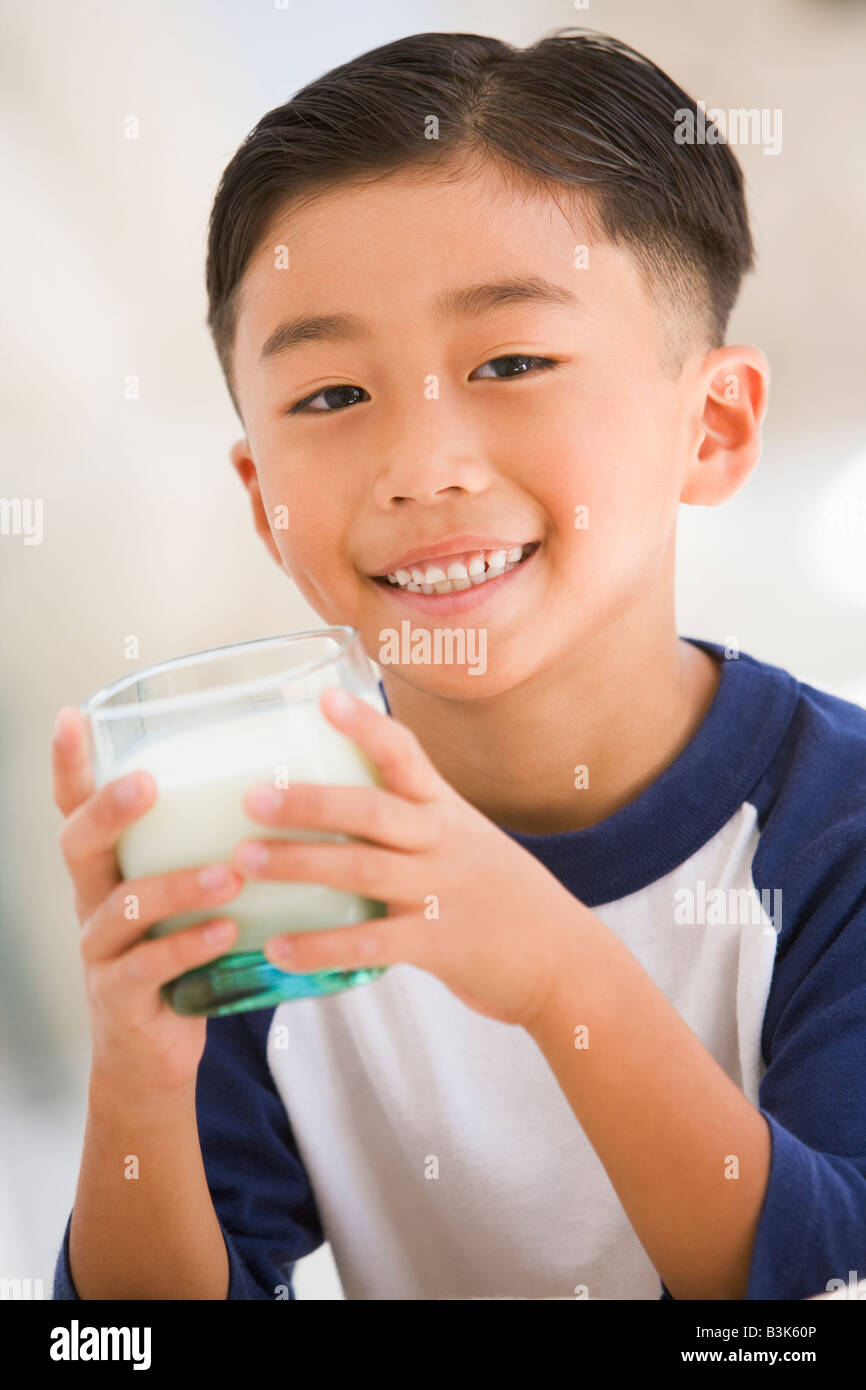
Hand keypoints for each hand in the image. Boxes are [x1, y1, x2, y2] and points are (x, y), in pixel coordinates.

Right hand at [52, 706, 244, 1101]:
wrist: (156, 1052)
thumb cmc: (182, 954)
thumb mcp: (186, 894)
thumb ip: (209, 846)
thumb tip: (280, 781)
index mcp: (109, 867)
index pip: (75, 807)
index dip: (69, 765)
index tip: (72, 717)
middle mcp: (94, 901)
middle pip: (78, 846)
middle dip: (109, 811)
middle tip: (148, 785)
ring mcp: (101, 952)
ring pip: (121, 908)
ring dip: (176, 886)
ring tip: (230, 875)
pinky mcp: (120, 998)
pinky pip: (146, 968)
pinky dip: (188, 947)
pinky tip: (228, 933)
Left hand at [232, 686, 584, 1028]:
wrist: (566, 961)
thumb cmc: (503, 899)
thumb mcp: (467, 842)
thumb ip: (413, 824)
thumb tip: (337, 809)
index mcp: (446, 812)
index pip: (406, 754)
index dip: (364, 725)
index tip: (322, 699)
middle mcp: (443, 843)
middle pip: (372, 811)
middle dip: (309, 803)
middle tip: (251, 798)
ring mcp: (442, 893)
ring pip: (362, 870)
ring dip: (299, 864)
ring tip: (243, 863)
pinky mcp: (438, 944)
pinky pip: (371, 944)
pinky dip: (321, 946)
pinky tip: (279, 948)